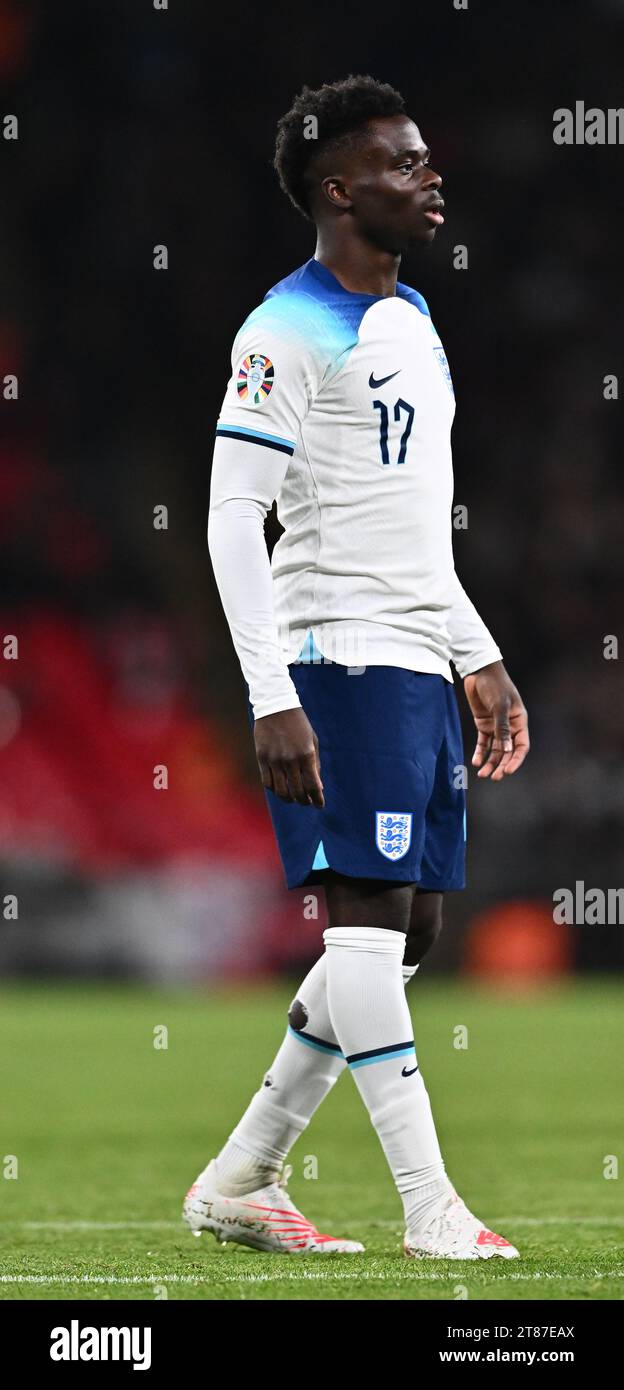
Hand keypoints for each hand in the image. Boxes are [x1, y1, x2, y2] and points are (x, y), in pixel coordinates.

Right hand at [254, 707, 324, 806]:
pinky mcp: (262, 758)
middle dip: (304, 800)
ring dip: (289, 799)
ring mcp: (274, 760)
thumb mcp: (312, 741)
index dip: (317, 799)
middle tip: (307, 802)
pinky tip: (280, 789)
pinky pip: (267, 782)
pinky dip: (275, 790)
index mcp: (306, 754)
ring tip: (294, 799)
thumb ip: (315, 765)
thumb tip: (318, 788)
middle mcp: (290, 759)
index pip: (313, 785)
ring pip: (281, 791)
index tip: (319, 805)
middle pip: (297, 791)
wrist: (276, 707)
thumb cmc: (299, 724)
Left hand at [463, 661, 529, 780]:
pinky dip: (480, 753)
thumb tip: (506, 751)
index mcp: (519, 721)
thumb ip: (502, 728)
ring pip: (495, 750)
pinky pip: (483, 743)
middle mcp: (509, 726)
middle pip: (507, 751)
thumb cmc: (494, 685)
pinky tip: (476, 762)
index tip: (508, 771)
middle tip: (494, 777)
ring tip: (482, 774)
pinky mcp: (483, 724)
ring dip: (490, 762)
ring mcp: (496, 726)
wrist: (478, 671)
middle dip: (502, 765)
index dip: (516, 760)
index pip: (521, 746)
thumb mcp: (499, 706)